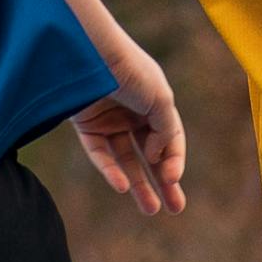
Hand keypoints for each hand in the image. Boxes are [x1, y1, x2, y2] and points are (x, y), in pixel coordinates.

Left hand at [65, 36, 187, 218]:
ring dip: (139, 184)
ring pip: (127, 160)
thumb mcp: (160, 100)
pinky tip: (122, 187)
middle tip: (176, 208)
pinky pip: (101, 154)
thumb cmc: (130, 70)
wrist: (89, 51)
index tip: (172, 180)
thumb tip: (157, 158)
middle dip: (164, 181)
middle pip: (151, 154)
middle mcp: (134, 112)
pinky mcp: (86, 125)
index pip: (170, 139)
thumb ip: (165, 131)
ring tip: (152, 210)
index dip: (174, 161)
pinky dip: (111, 171)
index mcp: (156, 102)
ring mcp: (110, 120)